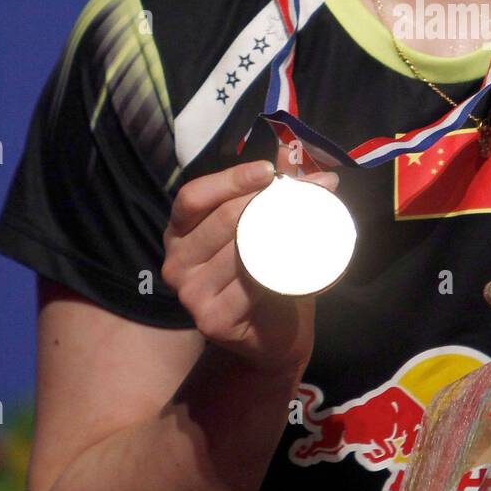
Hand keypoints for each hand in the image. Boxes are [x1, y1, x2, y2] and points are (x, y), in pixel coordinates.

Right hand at [161, 144, 339, 379]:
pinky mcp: (212, 319)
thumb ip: (270, 194)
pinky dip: (277, 271)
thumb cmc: (265, 277)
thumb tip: (290, 151)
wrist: (271, 338)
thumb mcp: (263, 230)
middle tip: (313, 188)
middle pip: (221, 219)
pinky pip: (249, 286)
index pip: (193, 197)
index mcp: (180, 233)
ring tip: (314, 217)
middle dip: (269, 199)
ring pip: (239, 251)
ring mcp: (191, 294)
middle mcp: (176, 262)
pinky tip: (297, 261)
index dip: (229, 180)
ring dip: (282, 230)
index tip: (268, 171)